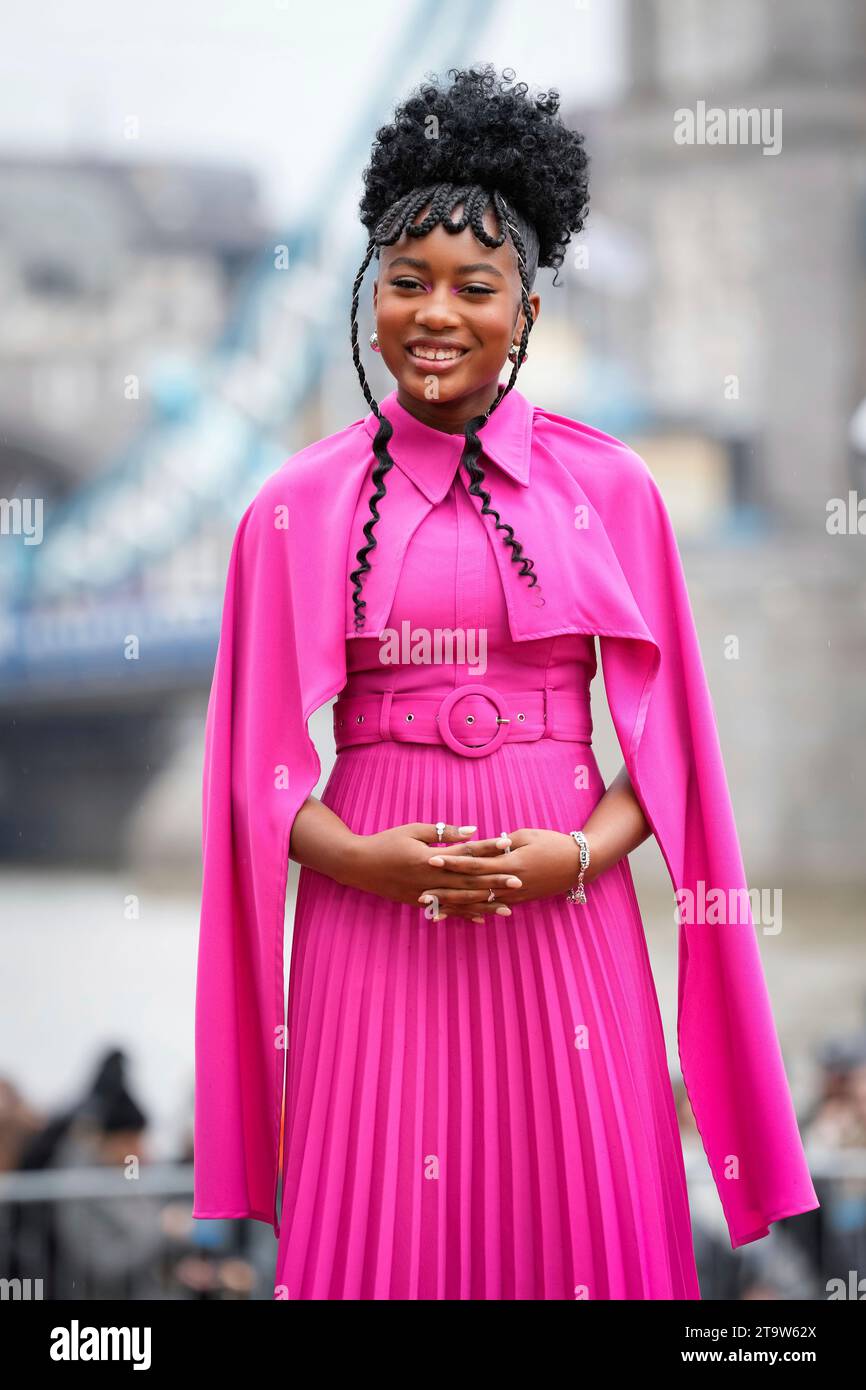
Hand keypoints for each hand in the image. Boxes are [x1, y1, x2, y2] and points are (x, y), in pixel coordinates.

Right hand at [339, 822, 522, 922]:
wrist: (360, 865)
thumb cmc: (387, 842)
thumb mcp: (414, 830)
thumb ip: (444, 833)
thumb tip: (472, 831)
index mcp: (431, 858)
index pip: (466, 853)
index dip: (488, 849)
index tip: (508, 846)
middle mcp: (431, 879)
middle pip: (469, 881)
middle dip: (495, 882)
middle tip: (519, 881)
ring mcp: (426, 894)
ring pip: (462, 901)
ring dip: (486, 904)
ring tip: (508, 908)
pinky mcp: (421, 903)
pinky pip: (448, 911)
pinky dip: (465, 915)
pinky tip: (482, 919)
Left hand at [421, 827, 584, 918]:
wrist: (578, 865)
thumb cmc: (553, 843)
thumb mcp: (527, 836)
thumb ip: (501, 843)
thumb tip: (479, 844)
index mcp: (510, 863)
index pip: (475, 863)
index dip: (452, 862)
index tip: (431, 860)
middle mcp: (510, 883)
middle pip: (472, 888)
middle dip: (445, 890)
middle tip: (421, 892)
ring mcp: (514, 895)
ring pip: (479, 903)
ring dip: (455, 907)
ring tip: (432, 910)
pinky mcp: (518, 901)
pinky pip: (492, 908)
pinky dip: (474, 913)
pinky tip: (459, 918)